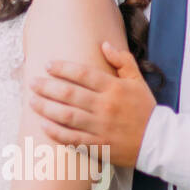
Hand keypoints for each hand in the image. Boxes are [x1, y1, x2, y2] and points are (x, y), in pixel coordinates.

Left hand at [28, 42, 155, 166]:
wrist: (157, 141)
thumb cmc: (145, 108)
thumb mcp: (138, 80)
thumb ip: (122, 60)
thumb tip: (104, 44)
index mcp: (114, 88)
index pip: (82, 74)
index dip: (62, 68)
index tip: (48, 65)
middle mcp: (105, 106)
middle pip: (69, 94)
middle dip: (47, 87)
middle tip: (32, 82)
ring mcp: (100, 127)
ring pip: (66, 116)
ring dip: (46, 108)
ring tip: (32, 101)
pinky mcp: (98, 145)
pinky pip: (72, 138)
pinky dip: (56, 132)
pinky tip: (44, 125)